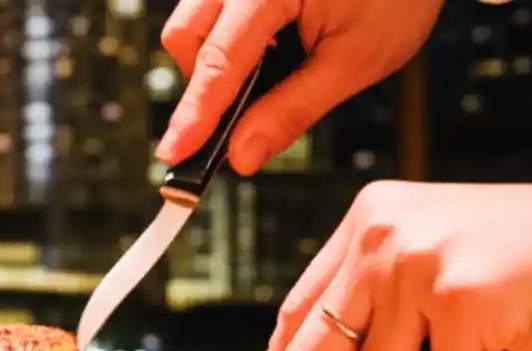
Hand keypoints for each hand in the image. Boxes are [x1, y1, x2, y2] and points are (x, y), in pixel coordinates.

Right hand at [156, 0, 442, 173]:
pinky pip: (211, 12)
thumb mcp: (356, 60)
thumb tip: (241, 155)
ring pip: (191, 23)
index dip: (195, 114)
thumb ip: (292, 110)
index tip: (175, 154)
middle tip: (242, 113)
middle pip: (185, 35)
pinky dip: (228, 43)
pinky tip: (270, 50)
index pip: (220, 60)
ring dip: (215, 62)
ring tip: (269, 73)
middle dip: (202, 83)